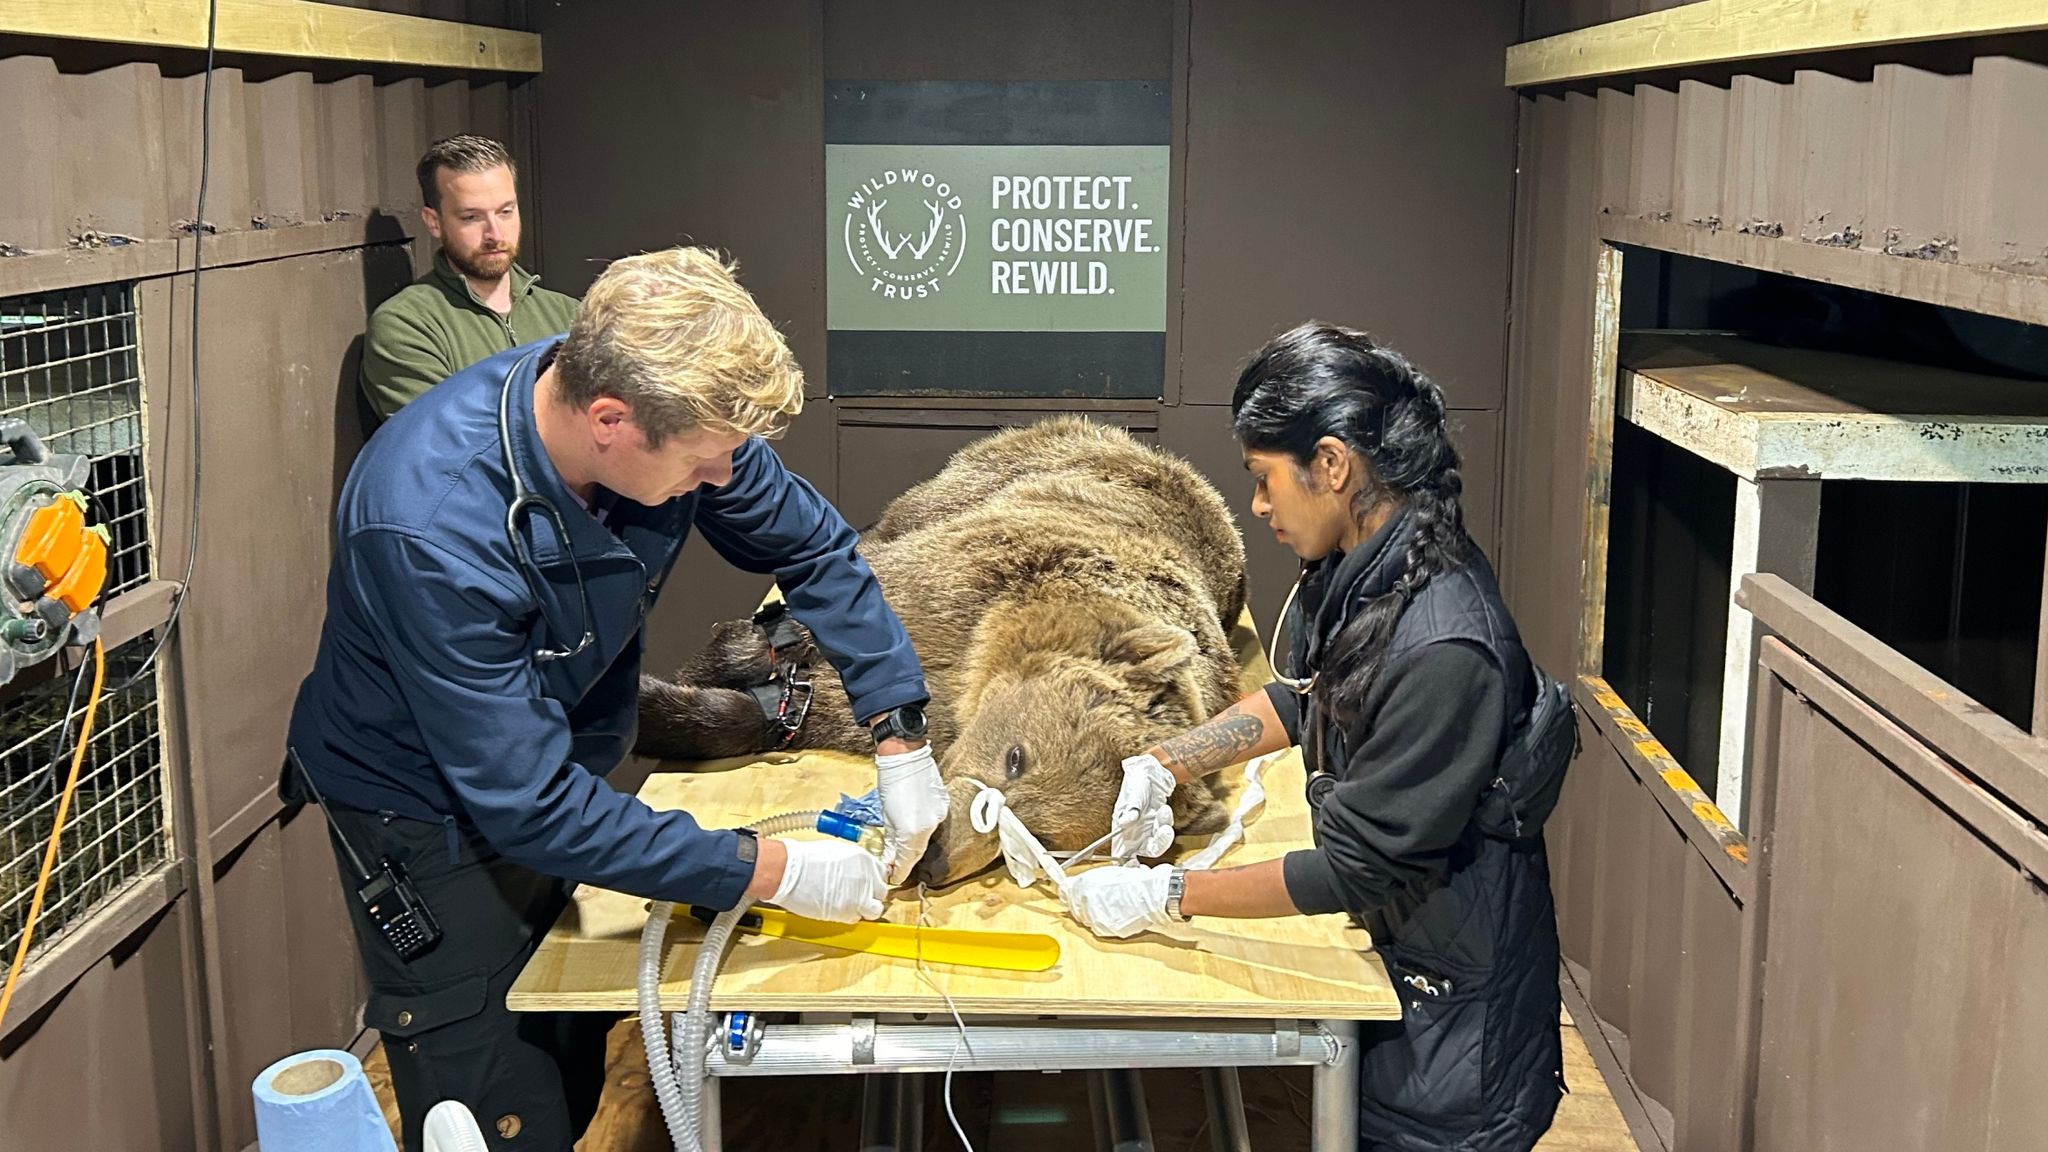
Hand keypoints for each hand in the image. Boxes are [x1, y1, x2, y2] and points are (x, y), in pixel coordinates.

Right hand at [769, 838, 887, 921]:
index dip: (873, 880)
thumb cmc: (806, 858)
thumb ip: (854, 863)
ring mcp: (859, 897)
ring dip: (864, 909)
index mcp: (865, 860)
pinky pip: (855, 919)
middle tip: (859, 896)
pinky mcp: (846, 913)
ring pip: (874, 910)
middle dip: (872, 895)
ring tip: (849, 905)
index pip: (882, 874)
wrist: (790, 871)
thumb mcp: (838, 851)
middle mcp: (867, 879)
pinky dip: (848, 916)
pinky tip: (837, 908)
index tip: (868, 884)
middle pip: (881, 893)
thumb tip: (856, 871)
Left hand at [876, 743, 946, 884]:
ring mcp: (939, 815)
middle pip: (918, 850)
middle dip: (907, 859)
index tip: (893, 877)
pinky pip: (933, 822)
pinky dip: (923, 826)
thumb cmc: (890, 783)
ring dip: (914, 842)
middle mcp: (929, 826)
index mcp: (912, 831)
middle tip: (896, 865)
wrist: (906, 755)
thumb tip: (890, 857)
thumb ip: (890, 839)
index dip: (900, 871)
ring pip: (926, 836)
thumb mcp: (886, 815)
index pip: (907, 859)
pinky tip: (914, 823)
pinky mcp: (943, 805)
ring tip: (902, 844)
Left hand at [1063, 863, 1175, 938]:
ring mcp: (1094, 917)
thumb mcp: (1106, 874)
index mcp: (1085, 885)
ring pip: (1083, 918)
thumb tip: (1076, 886)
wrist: (1152, 896)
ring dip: (1090, 913)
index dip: (1067, 892)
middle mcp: (1086, 902)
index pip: (1065, 892)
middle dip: (1078, 903)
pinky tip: (1112, 913)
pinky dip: (1101, 921)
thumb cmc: (1135, 882)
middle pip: (1073, 906)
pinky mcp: (1104, 929)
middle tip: (1090, 900)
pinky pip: (1096, 926)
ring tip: (1106, 905)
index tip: (1066, 893)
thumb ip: (1087, 881)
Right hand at [1110, 753, 1176, 860]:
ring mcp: (1145, 832)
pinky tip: (1164, 809)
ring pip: (1156, 845)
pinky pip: (1164, 833)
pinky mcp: (1157, 826)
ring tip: (1163, 814)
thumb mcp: (1133, 795)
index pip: (1120, 856)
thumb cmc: (1137, 783)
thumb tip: (1127, 821)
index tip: (1136, 869)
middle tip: (1156, 853)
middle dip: (1151, 855)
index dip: (1126, 867)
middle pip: (1140, 856)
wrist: (1151, 773)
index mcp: (1120, 831)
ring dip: (1163, 835)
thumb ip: (1130, 809)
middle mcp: (1132, 835)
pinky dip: (1166, 822)